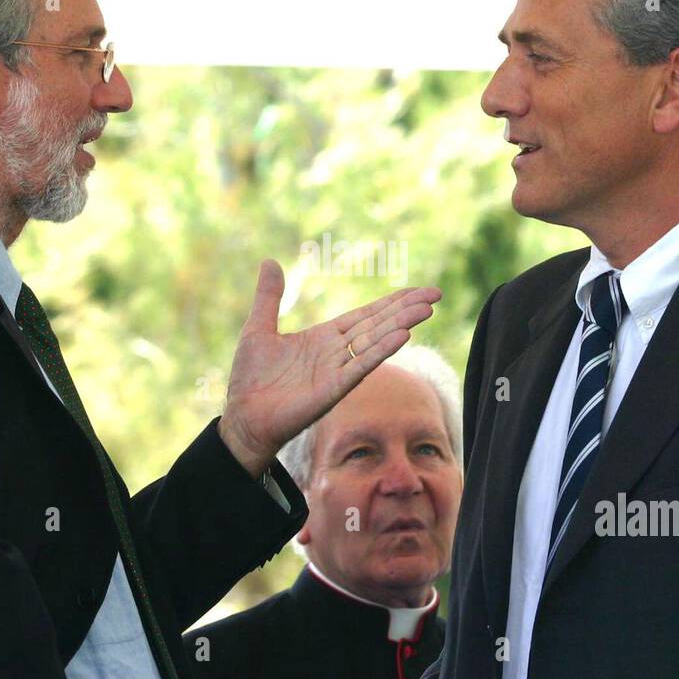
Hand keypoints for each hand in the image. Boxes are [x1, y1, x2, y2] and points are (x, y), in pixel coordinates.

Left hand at [218, 259, 441, 476]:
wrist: (243, 417)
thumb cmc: (251, 378)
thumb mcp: (258, 328)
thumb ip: (269, 297)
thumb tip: (269, 261)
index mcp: (324, 338)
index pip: (365, 315)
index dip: (391, 302)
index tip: (418, 290)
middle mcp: (336, 353)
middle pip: (378, 325)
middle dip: (405, 309)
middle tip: (435, 294)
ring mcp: (337, 371)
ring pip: (374, 342)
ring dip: (400, 324)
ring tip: (426, 309)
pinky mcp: (332, 390)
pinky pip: (360, 367)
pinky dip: (380, 351)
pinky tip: (401, 336)